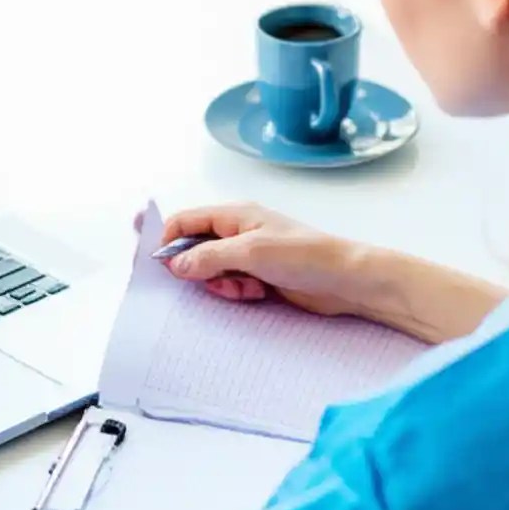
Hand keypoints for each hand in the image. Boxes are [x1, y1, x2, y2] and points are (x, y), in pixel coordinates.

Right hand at [160, 203, 375, 316]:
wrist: (346, 280)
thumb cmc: (304, 256)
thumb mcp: (250, 253)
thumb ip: (209, 257)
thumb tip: (175, 263)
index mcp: (234, 215)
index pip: (186, 221)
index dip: (169, 240)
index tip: (163, 266)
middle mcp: (238, 232)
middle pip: (196, 247)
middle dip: (195, 267)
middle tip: (204, 280)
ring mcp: (249, 255)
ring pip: (212, 270)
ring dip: (219, 283)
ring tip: (242, 287)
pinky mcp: (259, 276)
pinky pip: (231, 284)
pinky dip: (236, 291)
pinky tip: (255, 293)